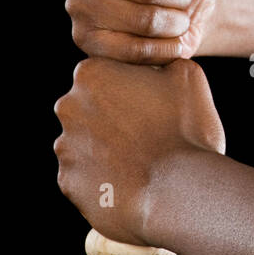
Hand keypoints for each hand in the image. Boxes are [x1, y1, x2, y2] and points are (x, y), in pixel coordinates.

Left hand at [54, 57, 225, 245]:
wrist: (178, 194)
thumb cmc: (185, 129)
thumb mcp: (187, 73)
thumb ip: (162, 60)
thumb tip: (158, 65)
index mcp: (91, 74)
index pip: (106, 72)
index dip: (132, 86)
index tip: (154, 101)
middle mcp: (68, 107)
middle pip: (91, 106)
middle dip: (115, 115)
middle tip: (151, 130)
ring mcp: (65, 148)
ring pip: (86, 142)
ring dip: (109, 147)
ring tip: (145, 160)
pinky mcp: (68, 184)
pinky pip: (86, 175)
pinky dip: (104, 177)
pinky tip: (132, 181)